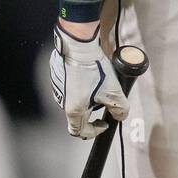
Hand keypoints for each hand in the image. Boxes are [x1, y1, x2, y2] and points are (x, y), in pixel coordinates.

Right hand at [49, 24, 127, 138]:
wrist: (79, 46)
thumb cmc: (93, 69)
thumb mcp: (113, 92)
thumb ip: (120, 109)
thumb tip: (119, 116)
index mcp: (73, 110)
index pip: (80, 132)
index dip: (94, 131)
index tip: (104, 123)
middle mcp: (62, 101)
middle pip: (78, 114)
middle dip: (93, 110)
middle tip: (104, 100)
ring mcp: (58, 87)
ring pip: (74, 99)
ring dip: (87, 96)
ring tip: (99, 84)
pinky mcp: (57, 75)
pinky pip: (70, 85)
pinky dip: (80, 84)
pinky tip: (90, 74)